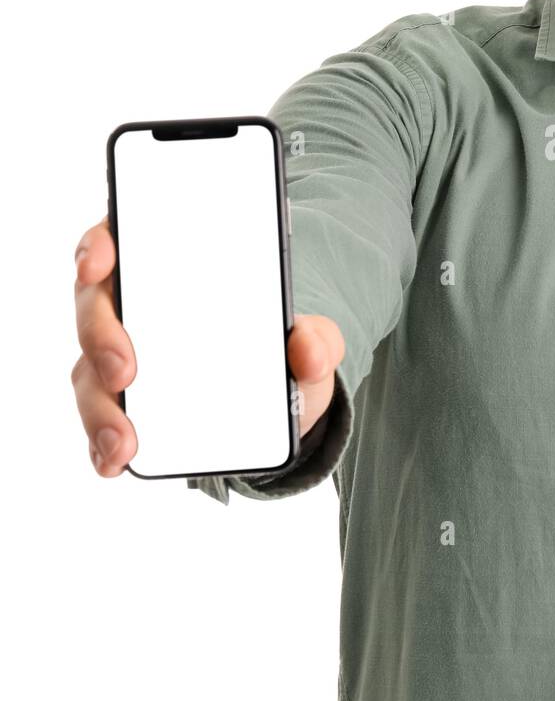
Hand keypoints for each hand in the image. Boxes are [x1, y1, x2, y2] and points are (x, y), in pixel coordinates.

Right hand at [71, 215, 344, 476]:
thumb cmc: (281, 348)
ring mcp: (122, 356)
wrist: (282, 401)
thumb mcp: (311, 339)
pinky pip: (103, 421)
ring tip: (125, 442)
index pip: (120, 239)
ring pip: (89, 372)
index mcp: (171, 268)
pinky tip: (115, 461)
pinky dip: (102, 443)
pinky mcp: (124, 404)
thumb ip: (318, 339)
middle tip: (125, 373)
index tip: (99, 265)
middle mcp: (134, 308)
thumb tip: (310, 352)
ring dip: (100, 408)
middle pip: (95, 309)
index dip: (99, 247)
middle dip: (102, 338)